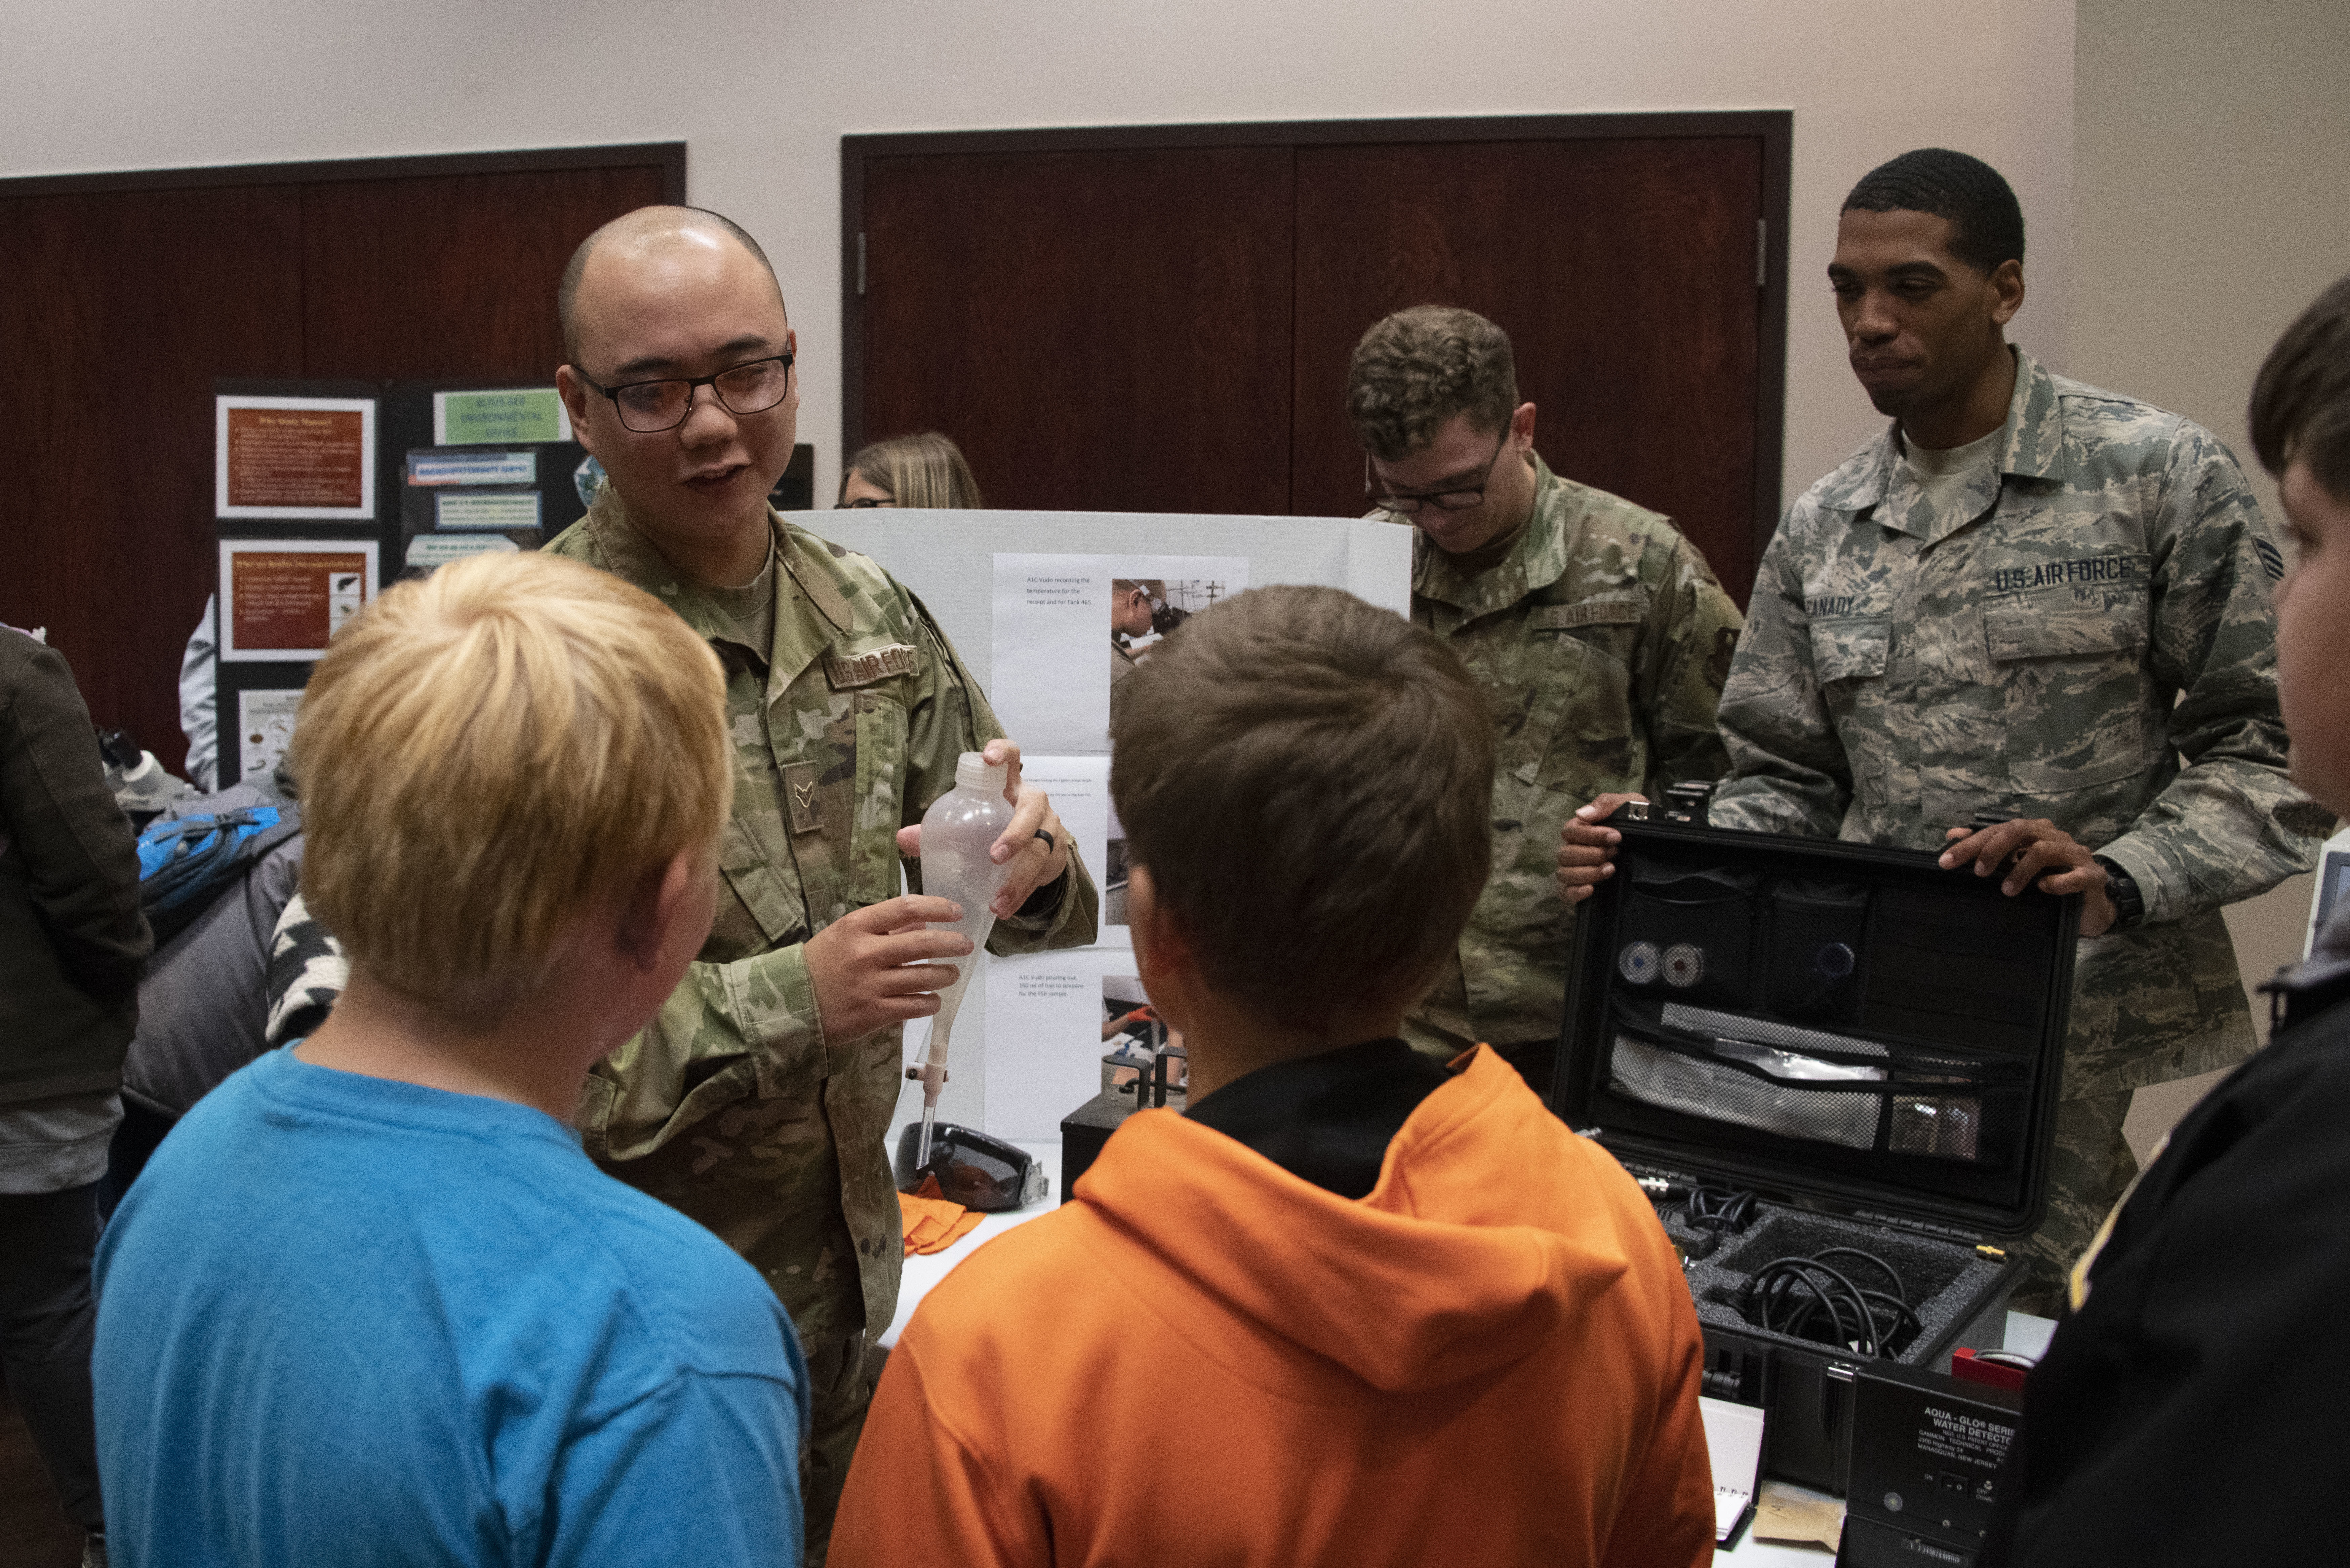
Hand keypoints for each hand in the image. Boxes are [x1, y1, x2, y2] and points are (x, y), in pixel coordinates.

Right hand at [804, 894, 974, 1043]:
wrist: (789, 1002)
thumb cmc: (821, 964)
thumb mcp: (846, 935)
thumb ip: (884, 928)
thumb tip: (922, 921)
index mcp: (857, 926)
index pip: (906, 907)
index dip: (937, 907)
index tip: (955, 911)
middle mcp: (866, 953)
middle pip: (922, 943)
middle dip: (951, 943)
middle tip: (965, 945)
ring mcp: (871, 985)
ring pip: (924, 977)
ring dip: (946, 974)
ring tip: (952, 973)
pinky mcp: (874, 1013)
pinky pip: (914, 1006)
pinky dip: (930, 1003)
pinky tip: (934, 1000)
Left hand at [894, 738, 1070, 917]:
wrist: (1031, 848)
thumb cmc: (993, 825)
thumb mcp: (968, 822)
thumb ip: (937, 828)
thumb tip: (902, 838)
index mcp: (1010, 785)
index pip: (1012, 757)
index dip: (1003, 752)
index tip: (989, 759)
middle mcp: (1035, 803)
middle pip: (1032, 811)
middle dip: (1015, 834)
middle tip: (994, 857)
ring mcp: (1050, 830)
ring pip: (1040, 851)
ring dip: (1017, 879)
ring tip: (996, 902)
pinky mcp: (1057, 857)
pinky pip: (1042, 876)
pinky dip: (1023, 895)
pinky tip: (1006, 910)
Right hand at [1556, 792, 1649, 903]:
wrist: (1656, 844)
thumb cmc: (1639, 821)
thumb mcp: (1631, 804)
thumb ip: (1607, 803)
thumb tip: (1582, 814)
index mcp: (1581, 828)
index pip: (1570, 831)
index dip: (1591, 835)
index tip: (1615, 837)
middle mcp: (1573, 849)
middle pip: (1566, 854)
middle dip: (1592, 854)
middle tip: (1615, 853)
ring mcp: (1574, 870)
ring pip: (1564, 873)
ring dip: (1587, 872)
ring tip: (1611, 869)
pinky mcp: (1578, 888)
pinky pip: (1565, 893)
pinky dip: (1575, 892)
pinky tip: (1590, 889)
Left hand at [1938, 819, 2115, 935]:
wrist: (2092, 903)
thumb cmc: (2051, 880)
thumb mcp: (2016, 864)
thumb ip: (1988, 848)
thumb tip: (1953, 834)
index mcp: (2035, 832)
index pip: (1998, 829)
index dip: (1971, 844)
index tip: (1946, 861)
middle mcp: (2054, 837)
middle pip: (2019, 830)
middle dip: (1993, 849)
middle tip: (1978, 873)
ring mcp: (2075, 855)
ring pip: (2043, 850)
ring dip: (2020, 870)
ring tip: (2006, 891)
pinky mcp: (2091, 876)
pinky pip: (2075, 875)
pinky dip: (2056, 882)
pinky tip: (2043, 889)